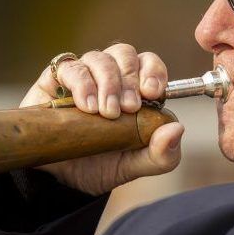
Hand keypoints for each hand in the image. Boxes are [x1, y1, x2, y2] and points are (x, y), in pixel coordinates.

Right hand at [19, 44, 184, 194]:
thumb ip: (163, 154)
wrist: (61, 180)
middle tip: (129, 107)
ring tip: (106, 112)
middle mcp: (110, 77)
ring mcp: (84, 76)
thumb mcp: (137, 165)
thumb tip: (178, 128)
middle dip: (130, 79)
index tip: (152, 92)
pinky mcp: (55, 80)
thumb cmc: (103, 166)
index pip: (149, 63)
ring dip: (108, 82)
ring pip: (100, 58)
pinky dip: (82, 83)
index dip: (153, 71)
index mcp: (135, 89)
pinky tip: (87, 106)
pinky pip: (71, 68)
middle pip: (125, 54)